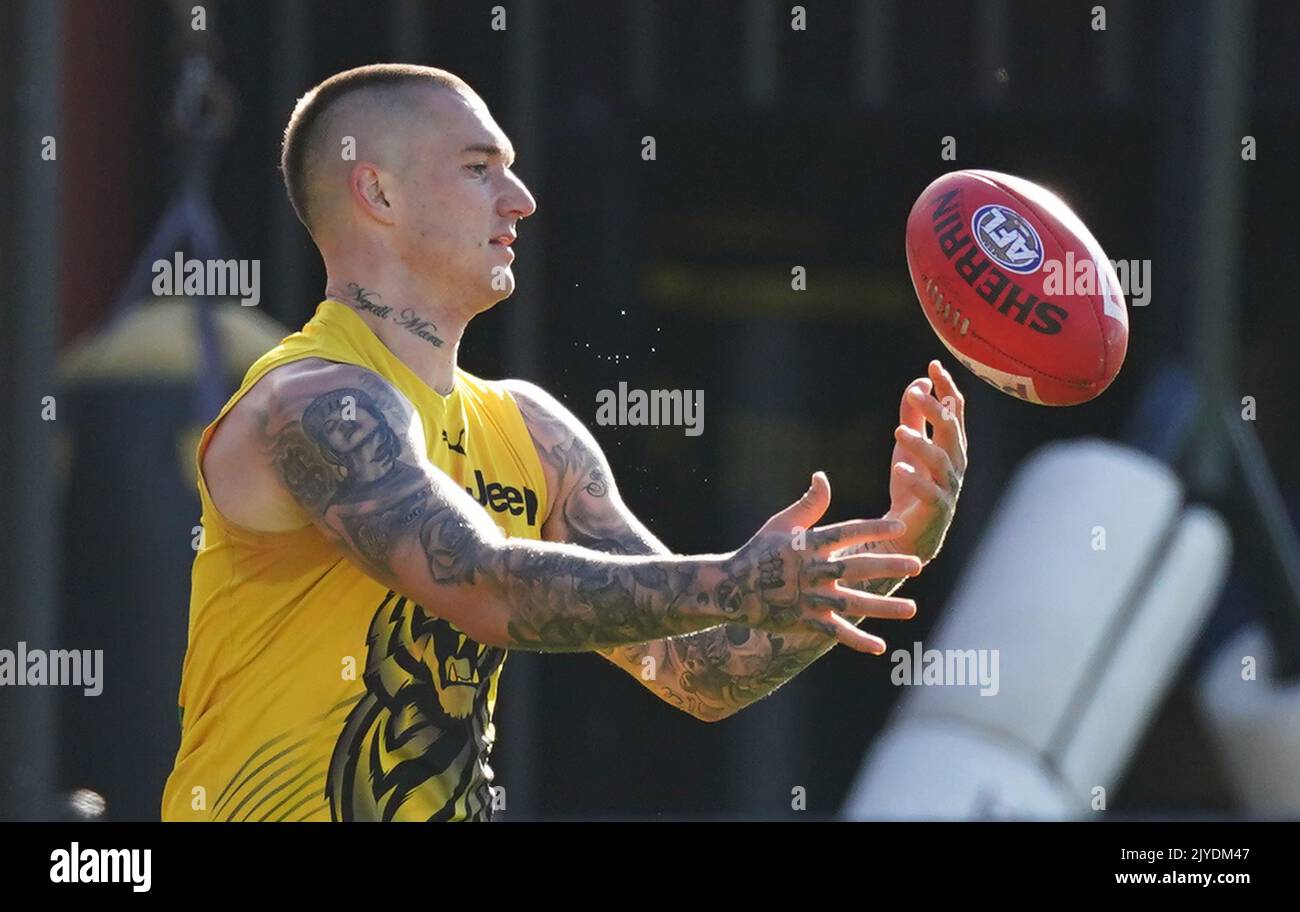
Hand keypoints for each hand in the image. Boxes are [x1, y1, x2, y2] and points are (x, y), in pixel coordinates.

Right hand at [719, 472, 921, 653]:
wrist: (731, 588)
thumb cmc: (759, 551)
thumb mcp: (781, 523)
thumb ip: (808, 504)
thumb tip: (823, 476)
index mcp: (808, 544)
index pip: (846, 532)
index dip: (873, 528)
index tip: (899, 526)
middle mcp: (813, 571)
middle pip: (856, 568)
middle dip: (888, 566)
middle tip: (917, 564)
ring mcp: (810, 598)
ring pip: (853, 603)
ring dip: (884, 607)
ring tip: (912, 609)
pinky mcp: (806, 621)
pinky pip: (835, 632)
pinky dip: (857, 640)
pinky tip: (880, 646)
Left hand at [880, 360, 967, 564]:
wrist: (907, 532)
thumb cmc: (912, 485)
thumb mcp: (908, 445)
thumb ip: (913, 415)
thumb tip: (919, 382)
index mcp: (952, 445)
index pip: (955, 411)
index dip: (947, 388)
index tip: (933, 365)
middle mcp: (955, 463)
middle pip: (952, 431)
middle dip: (936, 410)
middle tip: (915, 394)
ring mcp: (949, 487)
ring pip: (941, 461)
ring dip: (921, 444)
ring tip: (898, 432)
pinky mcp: (937, 510)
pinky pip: (931, 493)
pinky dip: (916, 481)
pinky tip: (899, 470)